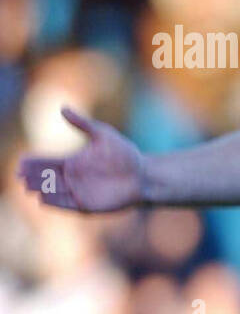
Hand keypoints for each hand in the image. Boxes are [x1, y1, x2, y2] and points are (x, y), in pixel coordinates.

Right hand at [15, 106, 145, 211]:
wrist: (144, 175)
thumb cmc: (125, 154)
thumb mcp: (103, 134)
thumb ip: (82, 123)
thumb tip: (62, 108)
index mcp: (72, 162)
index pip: (46, 162)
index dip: (32, 163)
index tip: (21, 161)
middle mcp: (72, 178)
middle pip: (45, 178)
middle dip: (32, 177)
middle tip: (21, 175)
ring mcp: (78, 192)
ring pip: (53, 192)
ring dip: (41, 189)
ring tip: (29, 186)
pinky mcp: (87, 205)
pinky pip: (66, 205)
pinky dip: (54, 203)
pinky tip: (43, 199)